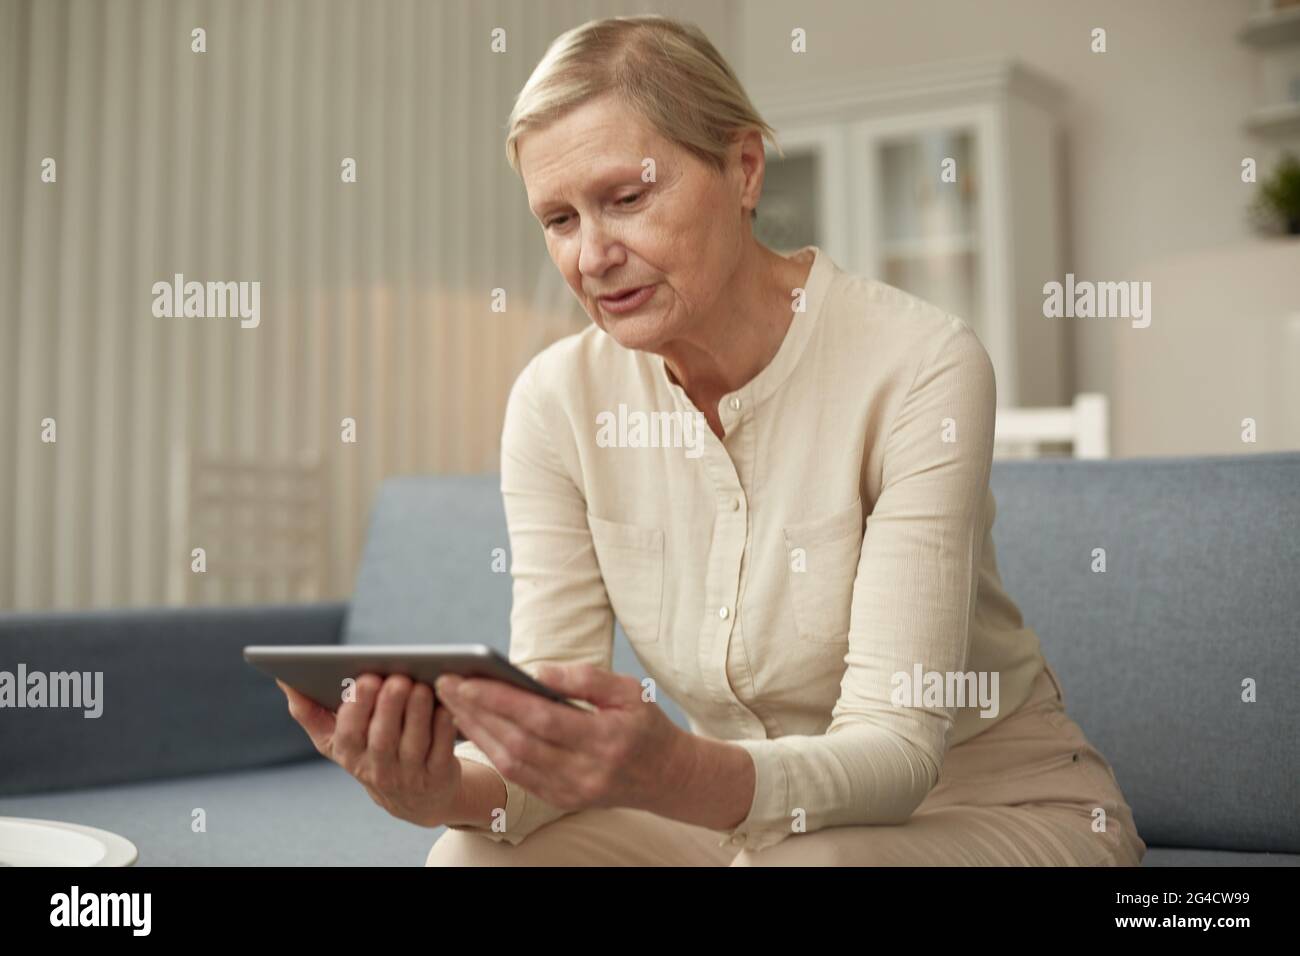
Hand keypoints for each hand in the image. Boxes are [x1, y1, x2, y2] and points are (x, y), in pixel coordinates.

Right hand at [277, 674, 461, 827]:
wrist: (415, 798)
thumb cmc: (371, 754)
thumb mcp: (337, 741)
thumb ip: (310, 713)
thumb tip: (284, 681)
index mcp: (349, 755)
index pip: (349, 734)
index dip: (357, 708)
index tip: (365, 679)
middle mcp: (378, 770)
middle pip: (383, 738)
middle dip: (389, 706)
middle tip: (397, 677)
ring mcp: (410, 776)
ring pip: (414, 743)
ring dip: (418, 713)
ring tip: (421, 685)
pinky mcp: (439, 776)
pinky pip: (442, 750)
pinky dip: (444, 728)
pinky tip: (445, 706)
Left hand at [434, 662, 687, 812]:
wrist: (665, 777)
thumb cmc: (645, 725)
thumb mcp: (629, 690)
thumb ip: (584, 678)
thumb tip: (534, 670)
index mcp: (605, 740)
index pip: (541, 719)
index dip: (500, 700)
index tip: (467, 679)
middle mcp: (585, 772)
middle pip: (518, 742)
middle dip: (477, 712)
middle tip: (446, 684)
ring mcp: (570, 792)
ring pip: (511, 763)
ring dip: (477, 732)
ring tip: (452, 702)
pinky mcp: (560, 800)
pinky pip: (517, 776)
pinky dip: (491, 750)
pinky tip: (473, 727)